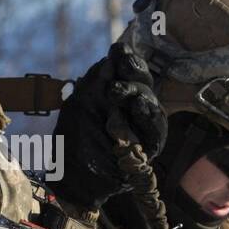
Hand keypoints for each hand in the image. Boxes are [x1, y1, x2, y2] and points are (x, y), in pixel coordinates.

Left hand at [52, 43, 166, 208]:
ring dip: (139, 93)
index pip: (130, 72)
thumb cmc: (72, 140)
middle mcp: (132, 109)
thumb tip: (116, 52)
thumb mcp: (80, 103)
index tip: (118, 50)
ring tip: (121, 93)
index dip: (128, 60)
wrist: (72, 177)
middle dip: (135, 71)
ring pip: (152, 104)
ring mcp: (142, 128)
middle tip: (122, 65)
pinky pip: (156, 130)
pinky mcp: (150, 148)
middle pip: (145, 83)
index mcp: (116, 96)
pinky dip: (148, 117)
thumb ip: (98, 78)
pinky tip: (138, 107)